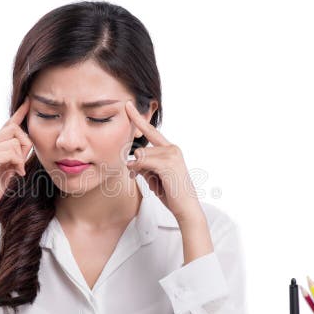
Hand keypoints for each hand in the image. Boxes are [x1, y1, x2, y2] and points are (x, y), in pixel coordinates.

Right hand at [0, 97, 32, 219]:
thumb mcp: (7, 171)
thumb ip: (14, 158)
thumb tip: (26, 149)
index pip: (7, 125)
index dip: (19, 114)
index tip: (28, 102)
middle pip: (14, 129)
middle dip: (26, 144)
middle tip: (22, 162)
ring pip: (15, 141)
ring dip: (21, 157)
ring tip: (17, 170)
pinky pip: (10, 152)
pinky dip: (17, 162)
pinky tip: (16, 172)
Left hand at [124, 100, 202, 223]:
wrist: (186, 208)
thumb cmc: (171, 193)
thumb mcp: (154, 177)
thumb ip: (144, 165)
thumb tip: (131, 161)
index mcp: (170, 149)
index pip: (151, 131)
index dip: (138, 118)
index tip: (127, 105)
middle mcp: (172, 148)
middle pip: (140, 150)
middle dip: (138, 167)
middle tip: (152, 182)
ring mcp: (171, 154)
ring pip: (140, 156)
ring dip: (141, 172)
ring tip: (157, 185)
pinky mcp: (167, 163)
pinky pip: (142, 162)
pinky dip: (141, 171)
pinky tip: (152, 183)